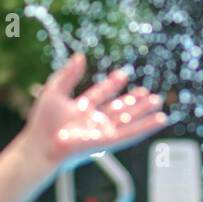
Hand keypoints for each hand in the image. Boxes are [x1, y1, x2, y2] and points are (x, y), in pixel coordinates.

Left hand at [20, 53, 170, 171]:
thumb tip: (80, 56)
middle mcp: (94, 122)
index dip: (112, 84)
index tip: (123, 74)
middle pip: (118, 109)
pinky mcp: (109, 141)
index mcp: (80, 110)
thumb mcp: (55, 91)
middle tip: (148, 92)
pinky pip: (131, 133)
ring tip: (158, 102)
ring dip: (144, 112)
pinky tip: (160, 120)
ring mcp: (103, 131)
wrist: (42, 145)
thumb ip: (68, 74)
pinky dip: (146, 127)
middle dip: (133, 101)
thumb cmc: (43, 122)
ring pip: (128, 120)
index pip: (101, 94)